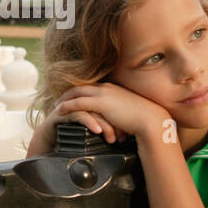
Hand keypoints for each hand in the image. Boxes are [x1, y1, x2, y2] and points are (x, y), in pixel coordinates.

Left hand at [50, 83, 169, 144]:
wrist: (151, 119)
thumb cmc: (143, 119)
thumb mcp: (129, 112)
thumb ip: (119, 112)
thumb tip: (116, 120)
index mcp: (113, 89)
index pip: (91, 87)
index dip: (80, 92)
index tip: (71, 97)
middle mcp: (107, 88)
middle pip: (81, 87)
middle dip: (68, 93)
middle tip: (58, 101)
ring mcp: (104, 94)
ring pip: (77, 93)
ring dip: (64, 99)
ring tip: (55, 107)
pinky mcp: (101, 103)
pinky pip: (79, 102)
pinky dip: (67, 106)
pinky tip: (59, 110)